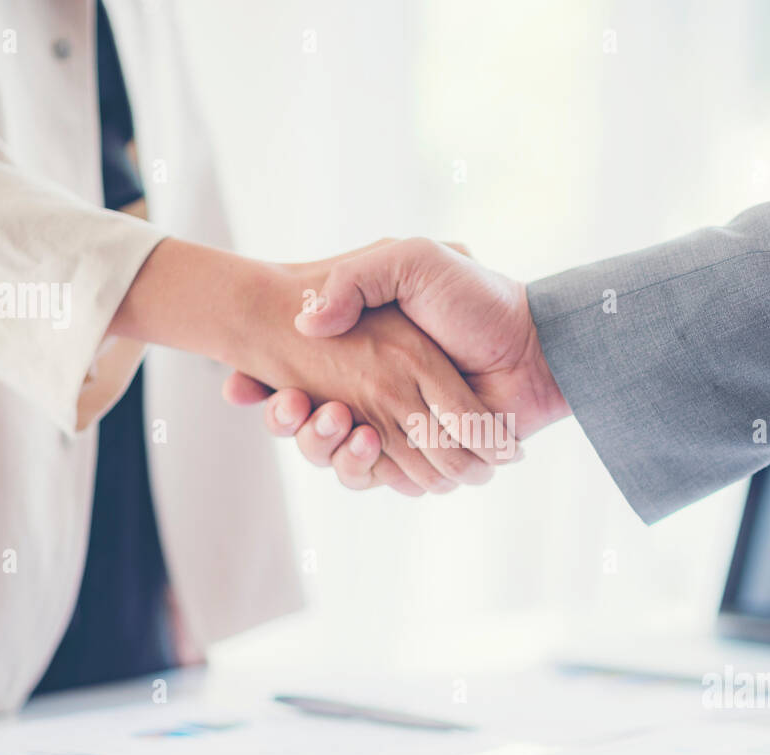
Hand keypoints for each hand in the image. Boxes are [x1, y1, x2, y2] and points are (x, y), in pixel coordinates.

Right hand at [111, 238, 504, 492]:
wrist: (534, 347)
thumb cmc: (477, 299)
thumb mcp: (414, 261)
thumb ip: (357, 279)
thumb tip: (306, 322)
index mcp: (356, 350)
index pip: (287, 372)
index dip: (255, 385)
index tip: (236, 387)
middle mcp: (365, 392)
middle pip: (298, 422)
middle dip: (283, 418)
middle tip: (287, 402)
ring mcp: (390, 430)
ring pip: (328, 455)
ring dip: (318, 444)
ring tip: (334, 421)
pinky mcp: (416, 462)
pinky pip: (372, 478)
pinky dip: (362, 466)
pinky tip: (365, 442)